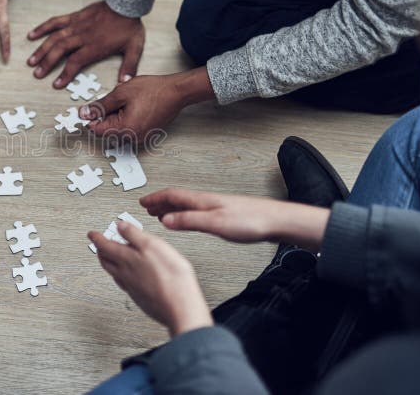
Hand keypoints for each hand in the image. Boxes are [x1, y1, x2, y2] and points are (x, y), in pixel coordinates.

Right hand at [27, 1, 144, 87]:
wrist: (126, 2)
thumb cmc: (130, 26)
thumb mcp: (134, 48)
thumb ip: (129, 66)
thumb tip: (125, 83)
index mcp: (95, 46)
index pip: (76, 62)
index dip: (65, 73)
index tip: (56, 84)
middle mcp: (83, 36)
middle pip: (60, 50)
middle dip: (47, 63)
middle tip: (37, 74)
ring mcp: (77, 25)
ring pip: (55, 38)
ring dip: (42, 49)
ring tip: (31, 61)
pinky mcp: (75, 17)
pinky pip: (56, 22)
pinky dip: (43, 28)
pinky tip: (32, 35)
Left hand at [80, 69, 213, 140]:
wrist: (176, 91)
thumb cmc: (152, 90)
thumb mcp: (120, 93)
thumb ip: (100, 106)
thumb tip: (83, 114)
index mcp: (125, 130)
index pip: (97, 130)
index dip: (91, 118)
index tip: (88, 109)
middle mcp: (133, 138)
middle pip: (107, 130)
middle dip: (106, 115)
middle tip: (116, 99)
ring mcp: (141, 137)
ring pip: (118, 129)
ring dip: (116, 115)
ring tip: (127, 101)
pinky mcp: (146, 133)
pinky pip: (129, 128)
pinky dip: (126, 117)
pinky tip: (134, 105)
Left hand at [88, 222, 212, 335]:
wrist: (179, 307)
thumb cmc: (170, 277)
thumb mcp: (153, 246)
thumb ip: (134, 235)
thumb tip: (120, 225)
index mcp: (126, 259)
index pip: (105, 246)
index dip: (97, 238)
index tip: (92, 234)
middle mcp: (125, 274)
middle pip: (106, 261)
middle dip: (100, 251)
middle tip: (98, 244)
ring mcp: (132, 287)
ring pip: (114, 273)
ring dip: (108, 263)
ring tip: (109, 258)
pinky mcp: (141, 297)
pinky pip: (124, 284)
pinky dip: (120, 276)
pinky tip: (126, 277)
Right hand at [141, 188, 330, 250]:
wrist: (277, 221)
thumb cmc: (251, 220)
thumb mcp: (214, 223)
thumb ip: (188, 221)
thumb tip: (165, 220)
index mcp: (202, 201)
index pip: (172, 195)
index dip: (155, 198)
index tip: (142, 202)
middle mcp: (207, 201)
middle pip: (177, 198)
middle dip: (160, 202)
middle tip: (147, 207)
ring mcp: (216, 206)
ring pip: (187, 204)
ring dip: (171, 207)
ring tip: (162, 213)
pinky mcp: (225, 214)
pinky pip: (196, 211)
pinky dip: (185, 214)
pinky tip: (189, 220)